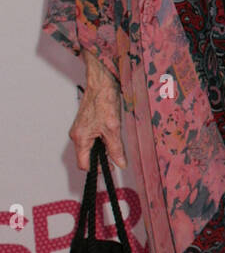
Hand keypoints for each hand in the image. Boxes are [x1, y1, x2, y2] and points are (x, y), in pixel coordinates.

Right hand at [70, 52, 125, 172]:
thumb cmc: (103, 101)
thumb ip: (115, 149)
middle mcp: (77, 135)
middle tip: (116, 159)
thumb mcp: (113, 129)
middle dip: (101, 159)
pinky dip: (101, 140)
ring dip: (102, 149)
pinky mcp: (85, 124)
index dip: (97, 169)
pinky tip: (111, 135)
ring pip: (90, 147)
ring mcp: (80, 129)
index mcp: (80, 138)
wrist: (101, 83)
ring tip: (115, 144)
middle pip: (87, 157)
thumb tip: (120, 164)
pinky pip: (92, 138)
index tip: (110, 169)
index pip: (84, 164)